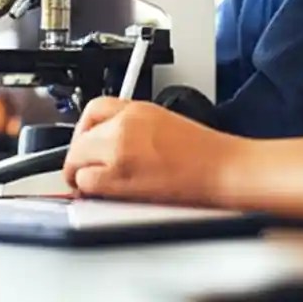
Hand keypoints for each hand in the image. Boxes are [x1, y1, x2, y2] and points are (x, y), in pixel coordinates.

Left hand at [62, 98, 240, 205]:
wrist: (225, 170)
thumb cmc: (205, 153)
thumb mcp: (162, 120)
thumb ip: (131, 124)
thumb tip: (107, 138)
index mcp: (135, 109)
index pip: (92, 110)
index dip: (85, 129)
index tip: (87, 142)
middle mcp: (124, 126)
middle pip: (79, 138)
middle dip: (80, 156)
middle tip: (87, 168)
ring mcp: (120, 151)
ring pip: (76, 161)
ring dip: (82, 174)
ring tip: (96, 183)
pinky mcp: (121, 179)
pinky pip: (87, 183)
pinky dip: (91, 190)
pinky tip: (106, 193)